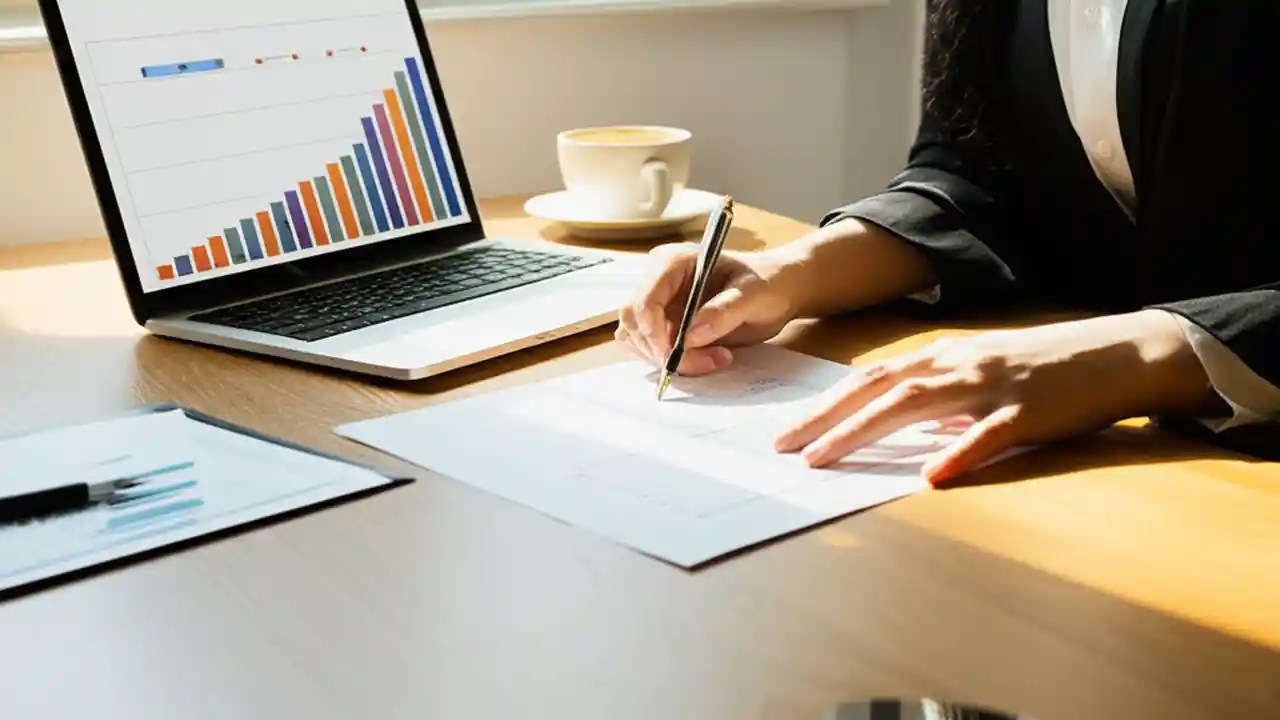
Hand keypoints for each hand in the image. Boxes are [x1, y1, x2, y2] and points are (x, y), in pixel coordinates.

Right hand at [616, 244, 800, 375]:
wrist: (776, 289)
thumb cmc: (767, 282)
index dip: (654, 334)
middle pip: (635, 323)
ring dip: (667, 359)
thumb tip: (691, 335)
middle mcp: (657, 280)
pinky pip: (649, 348)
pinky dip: (671, 361)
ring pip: (637, 339)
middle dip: (663, 351)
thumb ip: (723, 311)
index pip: (644, 301)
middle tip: (706, 363)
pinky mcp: (663, 324)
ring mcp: (658, 303)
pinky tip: (703, 359)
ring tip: (713, 359)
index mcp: (672, 262)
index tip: (678, 357)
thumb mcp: (754, 294)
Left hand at [775, 311, 1216, 484]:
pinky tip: (930, 476)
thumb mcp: (980, 373)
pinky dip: (957, 453)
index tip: (788, 431)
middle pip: (878, 390)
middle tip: (784, 448)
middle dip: (825, 419)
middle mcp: (957, 365)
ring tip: (824, 459)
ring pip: (915, 406)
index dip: (826, 405)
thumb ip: (938, 396)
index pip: (870, 380)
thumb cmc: (1046, 368)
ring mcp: (991, 386)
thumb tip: (895, 422)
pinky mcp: (1029, 412)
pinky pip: (988, 435)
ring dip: (863, 431)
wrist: (1117, 353)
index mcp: (943, 357)